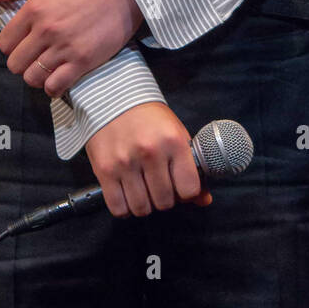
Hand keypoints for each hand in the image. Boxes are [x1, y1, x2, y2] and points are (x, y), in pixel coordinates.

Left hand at [0, 0, 143, 95]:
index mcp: (35, 9)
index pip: (4, 42)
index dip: (10, 44)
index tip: (21, 41)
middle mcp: (47, 31)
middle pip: (15, 64)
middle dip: (21, 61)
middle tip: (33, 54)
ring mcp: (66, 48)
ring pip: (33, 78)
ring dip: (35, 75)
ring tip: (45, 66)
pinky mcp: (84, 60)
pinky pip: (56, 86)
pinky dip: (52, 87)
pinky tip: (57, 78)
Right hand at [84, 102, 213, 218]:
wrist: (113, 99)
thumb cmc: (150, 118)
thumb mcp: (176, 134)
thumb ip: (191, 167)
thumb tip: (204, 200)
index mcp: (174, 142)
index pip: (189, 189)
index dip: (187, 193)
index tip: (180, 188)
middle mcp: (151, 152)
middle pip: (165, 202)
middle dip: (165, 199)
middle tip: (159, 187)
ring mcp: (126, 162)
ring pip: (142, 209)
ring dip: (145, 205)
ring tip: (143, 190)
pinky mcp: (105, 170)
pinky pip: (118, 208)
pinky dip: (124, 208)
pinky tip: (126, 195)